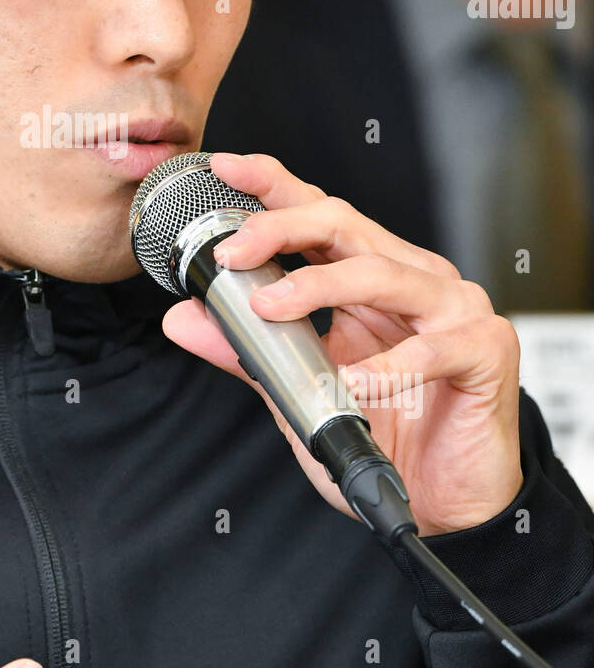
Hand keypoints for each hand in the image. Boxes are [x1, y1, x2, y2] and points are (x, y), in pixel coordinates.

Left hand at [161, 152, 523, 536]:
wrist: (442, 500)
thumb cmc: (382, 432)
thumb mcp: (300, 388)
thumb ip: (248, 349)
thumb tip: (182, 318)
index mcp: (370, 275)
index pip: (319, 214)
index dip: (274, 184)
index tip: (225, 167)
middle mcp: (413, 277)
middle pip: (346, 224)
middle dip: (281, 229)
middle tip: (231, 254)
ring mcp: (455, 309)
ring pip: (382, 273)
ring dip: (319, 287)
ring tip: (271, 308)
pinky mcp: (486, 349)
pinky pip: (433, 348)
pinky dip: (387, 366)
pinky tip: (355, 383)